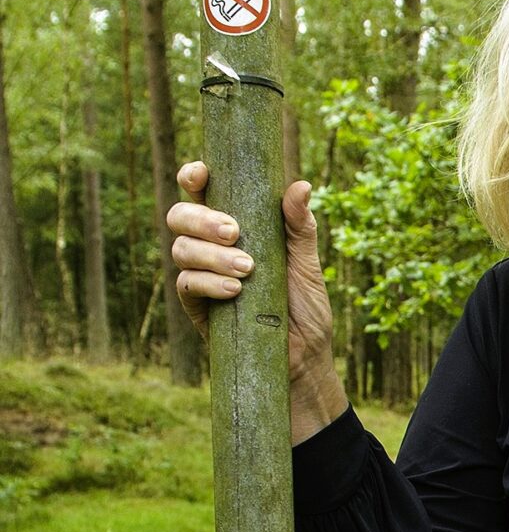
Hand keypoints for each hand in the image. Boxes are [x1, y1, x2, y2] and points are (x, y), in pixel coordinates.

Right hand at [168, 162, 347, 441]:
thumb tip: (301, 185)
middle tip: (233, 230)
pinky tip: (234, 290)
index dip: (193, 177)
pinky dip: (209, 283)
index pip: (203, 193)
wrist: (304, 358)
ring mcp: (200, 276)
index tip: (200, 173)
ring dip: (211, 254)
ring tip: (247, 268)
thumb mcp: (307, 263)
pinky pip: (186, 285)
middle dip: (200, 217)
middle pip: (179, 216)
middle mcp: (212, 247)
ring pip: (180, 249)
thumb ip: (299, 226)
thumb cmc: (305, 307)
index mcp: (237, 227)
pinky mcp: (195, 306)